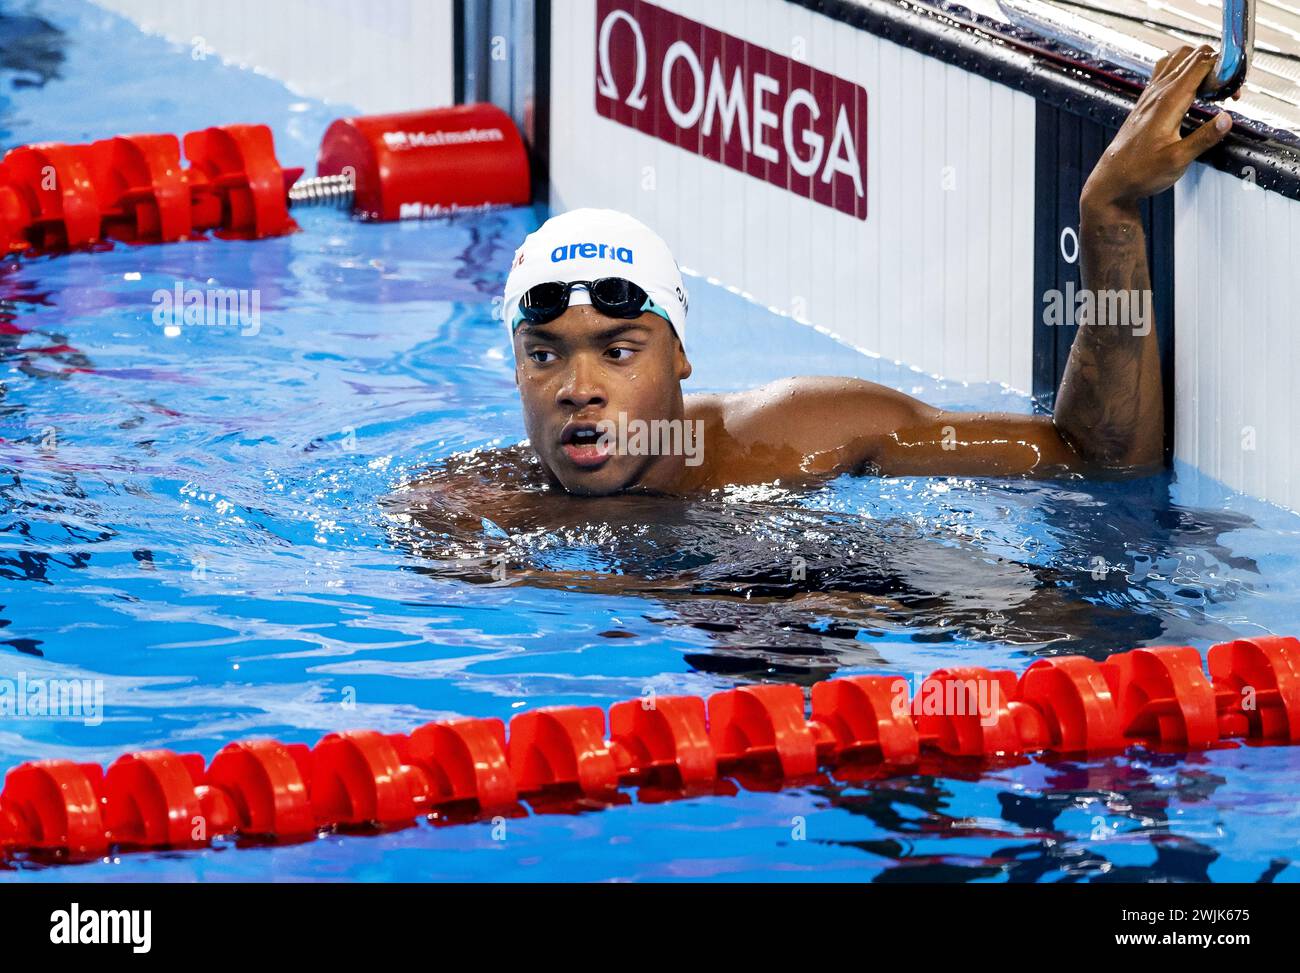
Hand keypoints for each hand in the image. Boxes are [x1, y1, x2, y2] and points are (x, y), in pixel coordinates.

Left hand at [1082, 45, 1232, 209]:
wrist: (1112, 180)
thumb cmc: (1140, 172)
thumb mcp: (1178, 160)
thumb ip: (1204, 138)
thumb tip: (1227, 119)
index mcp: (1168, 102)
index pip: (1201, 63)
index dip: (1224, 70)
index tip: (1233, 90)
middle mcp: (1157, 92)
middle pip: (1194, 55)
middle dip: (1217, 66)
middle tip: (1226, 93)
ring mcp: (1150, 94)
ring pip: (1179, 58)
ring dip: (1200, 65)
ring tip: (1211, 90)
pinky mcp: (1146, 101)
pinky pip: (1167, 70)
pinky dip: (1185, 71)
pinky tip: (1192, 91)